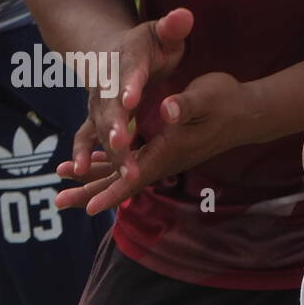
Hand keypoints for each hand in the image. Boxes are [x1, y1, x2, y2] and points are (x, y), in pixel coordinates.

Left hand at [55, 70, 247, 213]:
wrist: (245, 111)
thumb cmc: (226, 101)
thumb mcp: (206, 96)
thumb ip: (186, 105)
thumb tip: (167, 110)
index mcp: (171, 149)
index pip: (137, 177)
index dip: (113, 191)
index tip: (89, 207)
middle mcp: (164, 159)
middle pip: (123, 183)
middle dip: (91, 193)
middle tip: (58, 201)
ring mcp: (162, 156)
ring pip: (122, 175)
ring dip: (92, 181)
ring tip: (61, 188)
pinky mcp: (161, 148)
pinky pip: (128, 164)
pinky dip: (105, 166)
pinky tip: (87, 165)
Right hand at [72, 7, 192, 183]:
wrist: (112, 52)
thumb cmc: (148, 45)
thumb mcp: (162, 33)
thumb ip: (173, 27)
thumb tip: (184, 15)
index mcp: (128, 61)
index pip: (129, 73)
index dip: (129, 85)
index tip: (130, 99)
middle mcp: (108, 83)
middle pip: (111, 106)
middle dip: (114, 125)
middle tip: (122, 142)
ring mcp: (99, 102)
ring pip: (101, 127)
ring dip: (109, 148)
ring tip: (120, 169)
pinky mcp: (96, 118)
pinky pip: (87, 137)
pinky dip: (83, 153)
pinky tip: (81, 171)